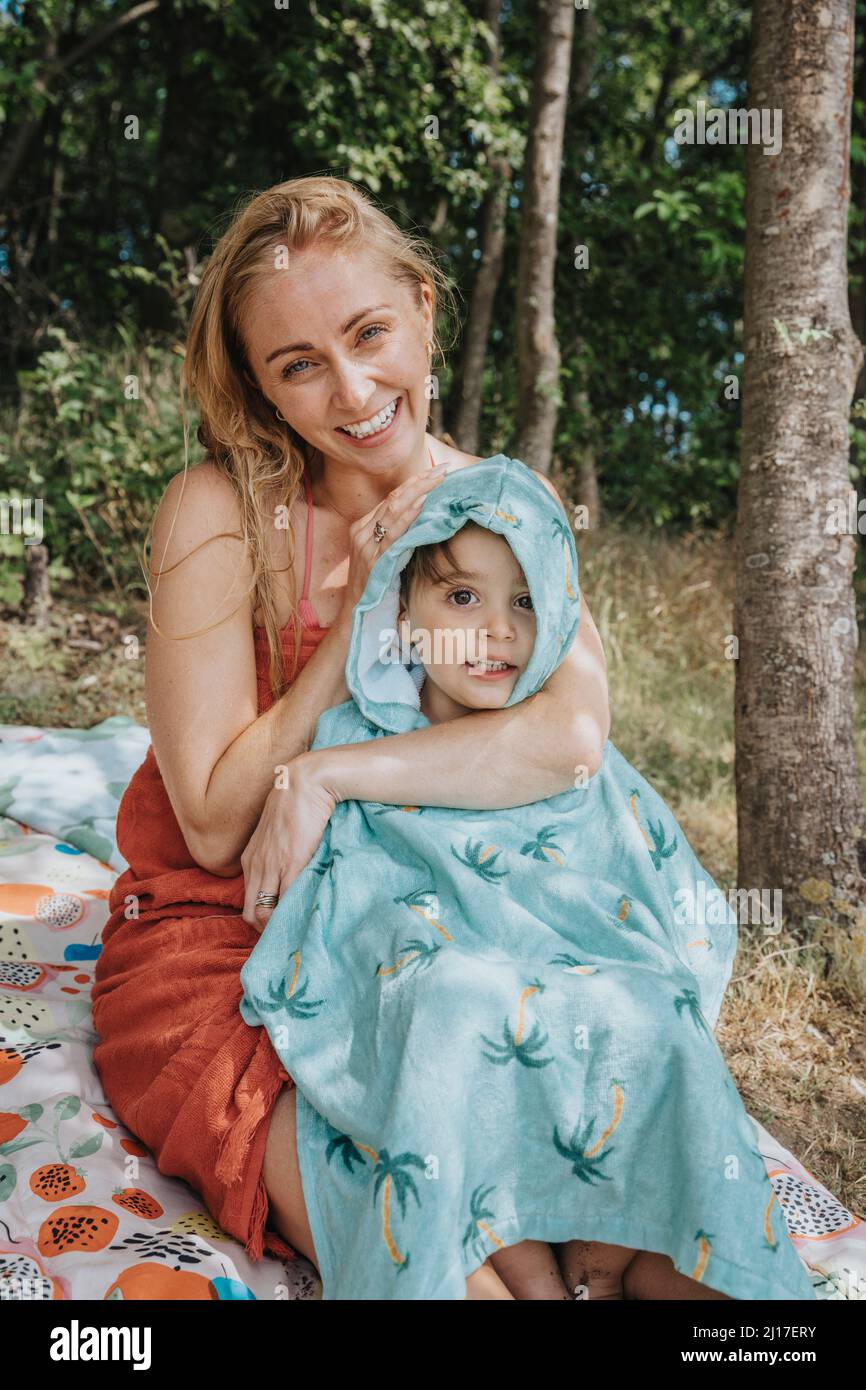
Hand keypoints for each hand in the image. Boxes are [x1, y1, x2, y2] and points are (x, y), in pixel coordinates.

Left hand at [240, 755, 336, 931]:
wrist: (306, 781)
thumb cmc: (296, 803)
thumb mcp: (277, 831)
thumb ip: (278, 853)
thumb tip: (290, 873)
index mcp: (250, 858)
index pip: (248, 901)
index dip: (261, 918)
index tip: (278, 926)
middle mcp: (255, 865)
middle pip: (251, 913)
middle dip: (266, 931)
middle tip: (287, 936)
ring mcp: (271, 866)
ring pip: (264, 913)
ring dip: (278, 927)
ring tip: (296, 932)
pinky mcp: (291, 863)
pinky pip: (286, 901)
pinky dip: (293, 915)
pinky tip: (304, 919)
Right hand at [339, 461, 448, 616]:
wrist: (357, 616)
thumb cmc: (376, 588)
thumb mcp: (385, 557)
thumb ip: (398, 540)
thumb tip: (426, 523)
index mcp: (363, 527)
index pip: (392, 498)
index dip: (415, 483)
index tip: (437, 472)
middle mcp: (361, 531)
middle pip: (394, 498)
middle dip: (421, 481)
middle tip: (443, 469)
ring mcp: (364, 544)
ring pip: (392, 509)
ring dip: (418, 491)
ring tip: (438, 479)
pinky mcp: (371, 559)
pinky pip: (392, 533)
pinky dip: (408, 516)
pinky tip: (423, 504)